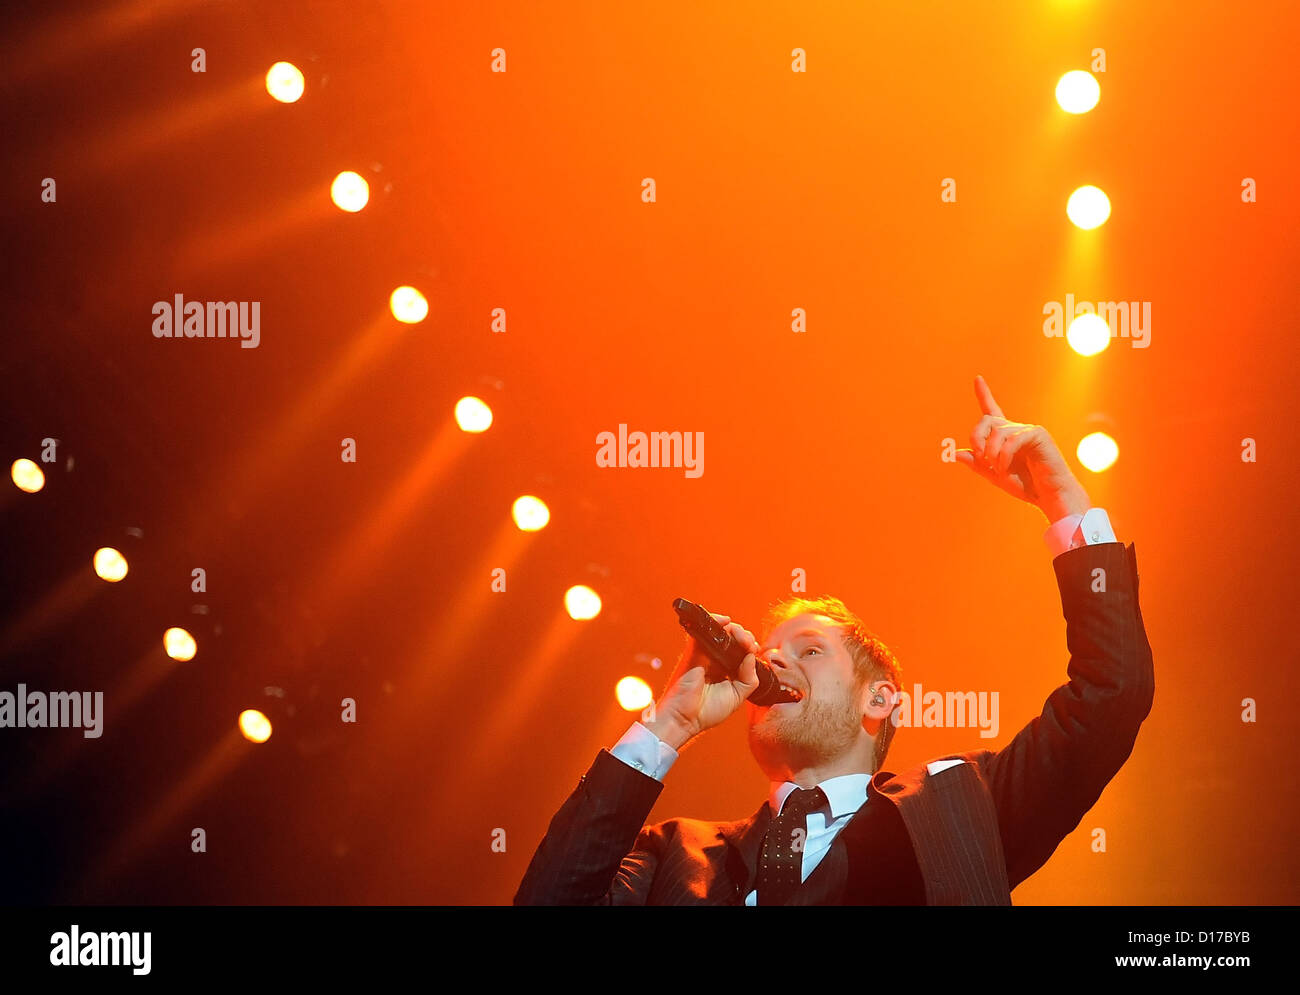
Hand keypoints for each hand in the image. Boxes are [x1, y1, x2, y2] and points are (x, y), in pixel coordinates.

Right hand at [641, 612, 759, 749]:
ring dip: (736, 630)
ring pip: (721, 631)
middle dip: (745, 637)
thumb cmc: (706, 712)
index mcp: (724, 669)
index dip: (749, 646)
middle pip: (732, 637)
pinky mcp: (694, 651)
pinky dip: (715, 621)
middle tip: (750, 646)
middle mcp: (714, 659)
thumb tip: (752, 656)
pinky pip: (704, 630)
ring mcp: (703, 654)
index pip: (740, 650)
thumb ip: (749, 678)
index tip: (755, 651)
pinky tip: (726, 621)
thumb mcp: (737, 696)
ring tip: (744, 639)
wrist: (684, 719)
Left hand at [953, 375, 1090, 522]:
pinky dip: (1003, 456)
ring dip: (991, 453)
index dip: (984, 394)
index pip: (992, 411)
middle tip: (982, 459)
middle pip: (986, 420)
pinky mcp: (1038, 434)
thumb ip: (977, 464)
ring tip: (997, 469)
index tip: (977, 378)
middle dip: (976, 438)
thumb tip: (954, 453)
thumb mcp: (995, 475)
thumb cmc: (1026, 485)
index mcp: (1004, 437)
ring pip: (998, 431)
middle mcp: (1015, 430)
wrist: (1049, 496)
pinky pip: (1012, 439)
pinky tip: (1005, 469)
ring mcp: (1027, 430)